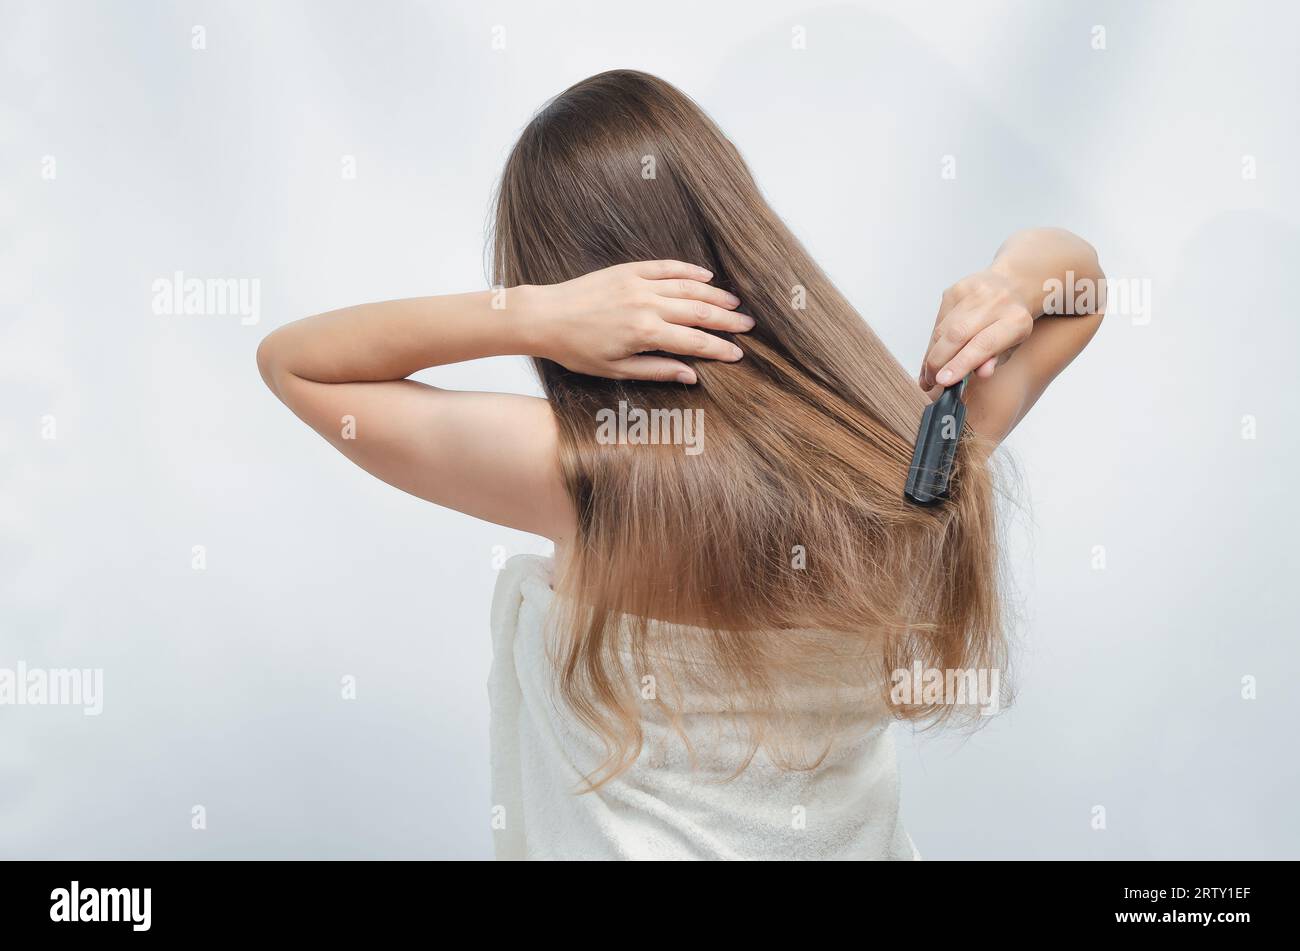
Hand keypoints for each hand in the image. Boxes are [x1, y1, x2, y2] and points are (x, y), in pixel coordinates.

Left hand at [520, 260, 751, 383]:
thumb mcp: (615, 370)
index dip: (719, 348)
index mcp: (645, 333)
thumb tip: (691, 375)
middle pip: (699, 311)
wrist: (545, 316)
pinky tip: (706, 276)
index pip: (694, 341)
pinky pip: (666, 266)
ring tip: (735, 303)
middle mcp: (647, 304)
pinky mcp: (628, 270)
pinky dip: (688, 270)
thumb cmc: (576, 349)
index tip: (738, 354)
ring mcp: (638, 283)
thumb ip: (656, 370)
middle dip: (727, 320)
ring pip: (688, 287)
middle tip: (748, 326)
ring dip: (715, 295)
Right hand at [919, 269, 1035, 393]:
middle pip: (956, 335)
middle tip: (931, 380)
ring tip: (929, 372)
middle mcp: (995, 302)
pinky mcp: (956, 289)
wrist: (1012, 285)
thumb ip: (995, 360)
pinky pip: (938, 321)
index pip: (984, 344)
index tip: (943, 381)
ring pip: (942, 330)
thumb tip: (981, 373)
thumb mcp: (1013, 346)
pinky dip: (934, 341)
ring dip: (932, 354)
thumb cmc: (1012, 321)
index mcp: (1015, 319)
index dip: (960, 364)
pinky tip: (935, 351)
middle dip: (938, 362)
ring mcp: (973, 292)